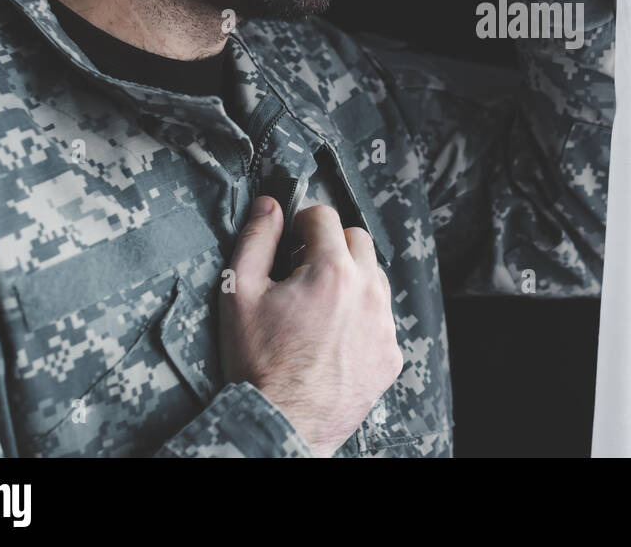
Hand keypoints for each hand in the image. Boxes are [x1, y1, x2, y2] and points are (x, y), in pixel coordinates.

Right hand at [220, 197, 402, 456]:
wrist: (281, 425)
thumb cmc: (256, 361)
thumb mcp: (239, 293)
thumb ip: (256, 240)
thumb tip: (269, 204)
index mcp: (332, 270)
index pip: (325, 215)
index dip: (302, 224)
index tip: (291, 244)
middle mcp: (368, 292)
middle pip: (358, 240)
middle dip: (331, 246)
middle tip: (303, 273)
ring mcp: (384, 325)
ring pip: (374, 278)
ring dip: (350, 279)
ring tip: (318, 307)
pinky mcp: (391, 355)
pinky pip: (382, 319)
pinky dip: (361, 318)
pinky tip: (333, 339)